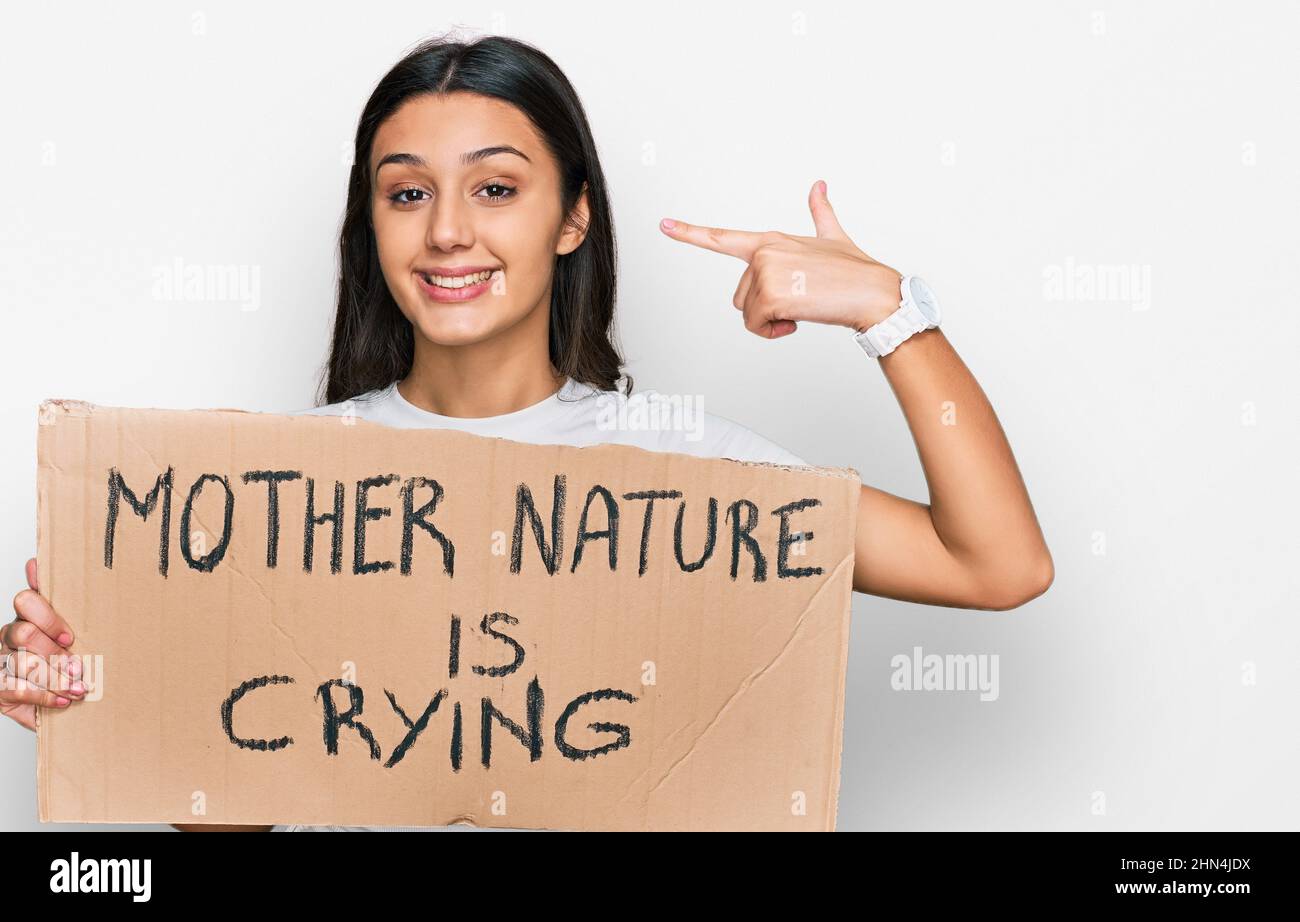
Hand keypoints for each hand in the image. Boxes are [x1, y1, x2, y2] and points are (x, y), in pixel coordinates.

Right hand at [2, 558, 87, 730]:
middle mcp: (9, 636)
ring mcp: (0, 662)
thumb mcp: (64, 629)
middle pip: (23, 633)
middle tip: (77, 666)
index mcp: (25, 616)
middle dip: (53, 652)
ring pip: (21, 663)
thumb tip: (36, 562)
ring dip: (54, 677)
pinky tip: (64, 700)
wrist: (46, 695)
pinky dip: (45, 696)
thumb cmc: (59, 656)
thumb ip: (55, 598)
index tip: (69, 636)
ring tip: (78, 687)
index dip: (48, 618)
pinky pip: (17, 690)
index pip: (25, 601)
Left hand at [659, 180, 903, 337]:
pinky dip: (774, 332)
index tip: (664, 225)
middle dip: (765, 308)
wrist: (874, 293)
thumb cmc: (855, 272)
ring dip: (771, 321)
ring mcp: (766, 271)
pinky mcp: (772, 294)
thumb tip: (819, 186)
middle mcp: (764, 252)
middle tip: (797, 302)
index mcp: (771, 240)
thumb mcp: (833, 237)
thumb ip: (820, 213)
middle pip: (741, 296)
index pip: (722, 237)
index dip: (690, 233)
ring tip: (801, 309)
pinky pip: (757, 325)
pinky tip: (797, 322)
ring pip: (748, 312)